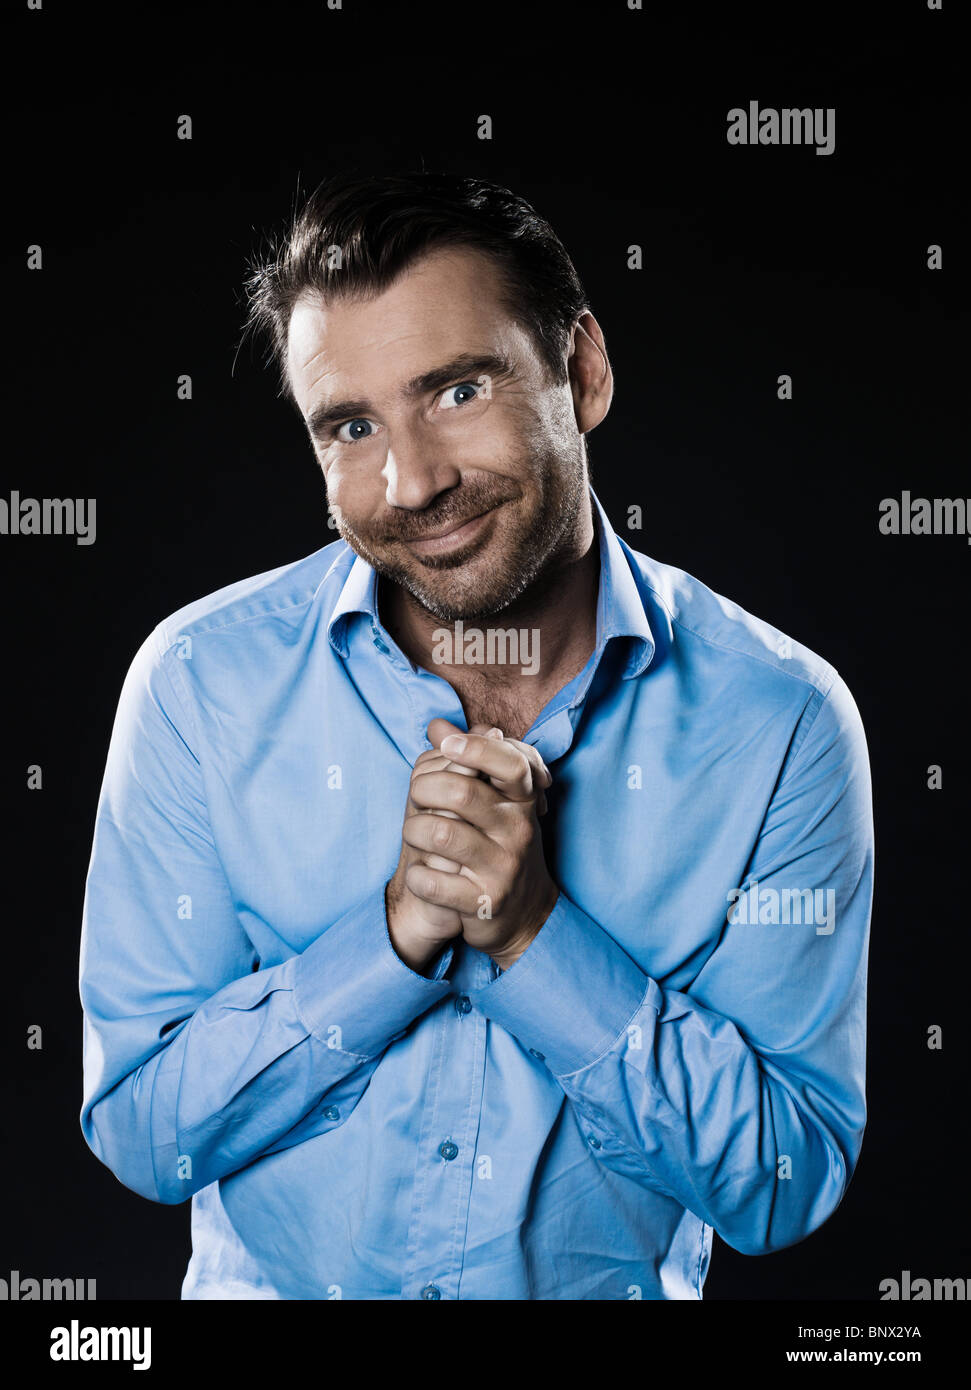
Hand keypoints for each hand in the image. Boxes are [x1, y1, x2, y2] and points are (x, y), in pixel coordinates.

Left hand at [403, 720, 558, 969]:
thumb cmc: (499, 845)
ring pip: (440, 834)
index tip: (447, 745)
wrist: (525, 913)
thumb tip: (437, 725)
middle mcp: (518, 831)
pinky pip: (432, 882)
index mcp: (522, 801)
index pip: (510, 764)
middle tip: (416, 796)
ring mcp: (503, 868)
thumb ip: (467, 761)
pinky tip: (420, 874)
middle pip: (461, 793)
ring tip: (415, 833)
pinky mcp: (484, 903)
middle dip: (423, 789)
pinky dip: (416, 876)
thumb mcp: (494, 802)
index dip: (476, 749)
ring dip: (414, 830)